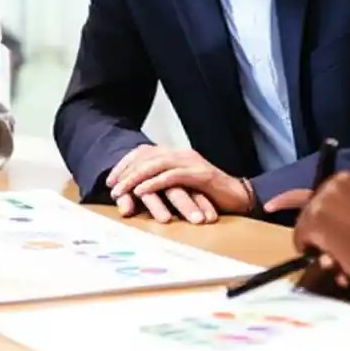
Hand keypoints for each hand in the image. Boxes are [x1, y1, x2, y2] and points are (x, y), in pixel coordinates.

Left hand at [106, 145, 246, 222]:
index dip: (125, 164)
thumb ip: (161, 187)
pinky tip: (141, 192)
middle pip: (146, 157)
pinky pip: (172, 176)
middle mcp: (181, 154)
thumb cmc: (208, 196)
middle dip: (126, 172)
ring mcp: (191, 162)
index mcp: (175, 155)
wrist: (239, 198)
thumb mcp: (180, 190)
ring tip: (121, 190)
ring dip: (135, 178)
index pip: (143, 152)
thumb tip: (135, 196)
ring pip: (156, 164)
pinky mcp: (200, 175)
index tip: (110, 180)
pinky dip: (154, 183)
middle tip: (111, 187)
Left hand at [292, 172, 349, 293]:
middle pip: (305, 213)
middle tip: (334, 250)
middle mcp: (332, 184)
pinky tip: (336, 259)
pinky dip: (312, 254)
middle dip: (313, 234)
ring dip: (317, 247)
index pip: (309, 190)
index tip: (268, 207)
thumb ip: (342, 211)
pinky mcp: (316, 220)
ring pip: (302, 228)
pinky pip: (300, 241)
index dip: (285, 201)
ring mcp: (322, 200)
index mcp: (345, 180)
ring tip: (342, 257)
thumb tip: (314, 223)